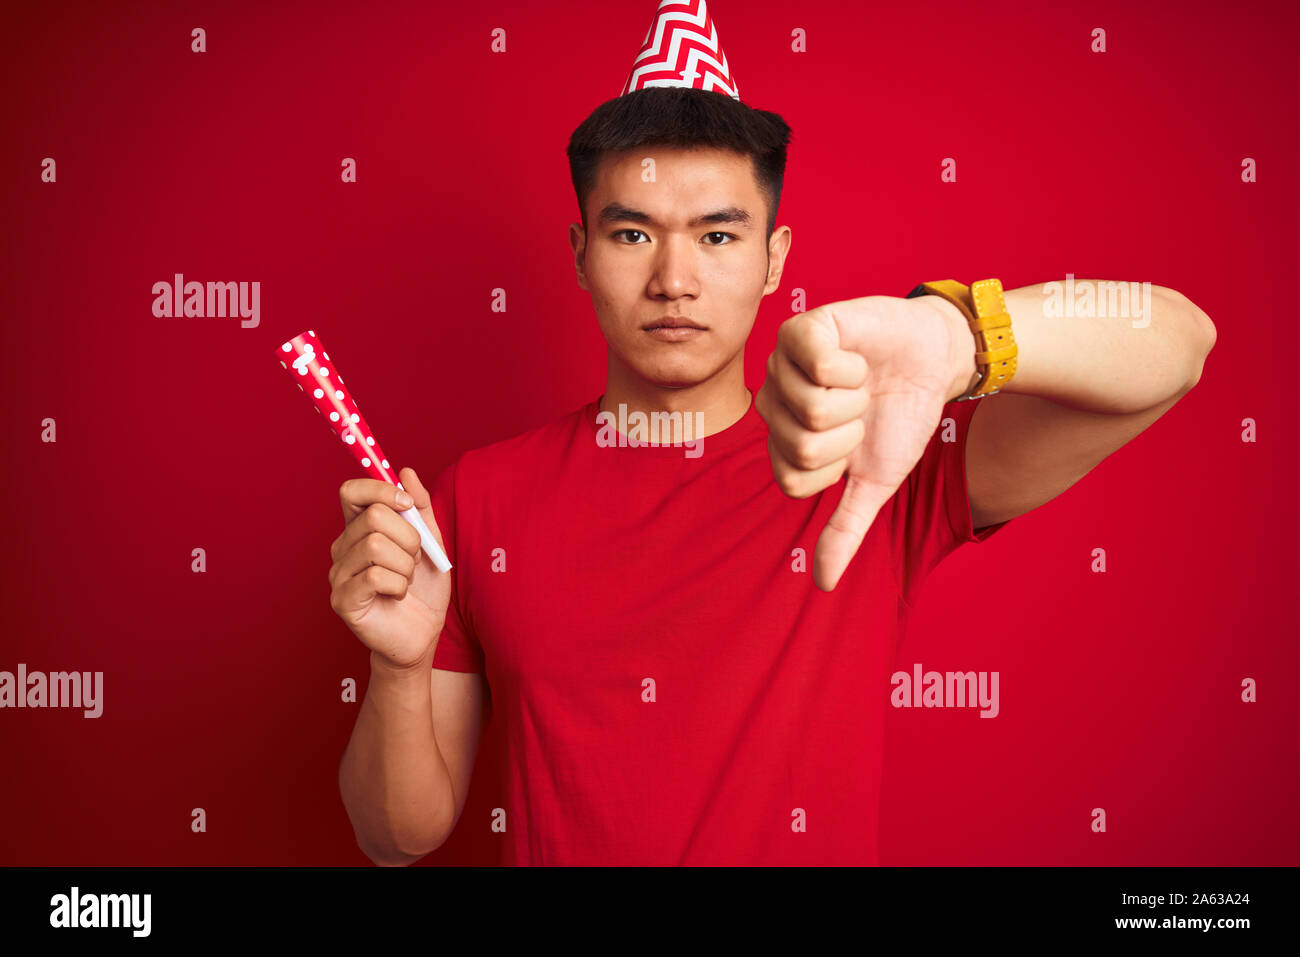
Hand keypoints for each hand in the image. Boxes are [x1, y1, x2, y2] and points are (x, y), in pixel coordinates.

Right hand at [328, 467, 451, 670]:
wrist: (423, 635)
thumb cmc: (424, 589)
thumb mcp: (431, 542)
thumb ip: (420, 507)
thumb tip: (405, 472)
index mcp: (360, 528)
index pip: (352, 492)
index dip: (380, 490)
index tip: (407, 504)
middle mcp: (342, 547)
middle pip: (373, 517)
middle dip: (408, 537)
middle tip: (414, 559)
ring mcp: (338, 574)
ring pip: (375, 545)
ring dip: (405, 564)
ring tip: (406, 581)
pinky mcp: (342, 599)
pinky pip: (375, 576)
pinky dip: (398, 585)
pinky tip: (397, 596)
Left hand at [755, 294, 975, 590]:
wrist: (935, 362)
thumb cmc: (899, 418)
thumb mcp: (875, 482)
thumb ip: (845, 529)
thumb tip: (823, 585)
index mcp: (783, 441)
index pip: (791, 479)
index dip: (837, 468)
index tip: (854, 447)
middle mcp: (774, 402)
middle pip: (801, 445)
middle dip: (851, 433)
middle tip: (862, 409)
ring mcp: (783, 363)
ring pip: (809, 407)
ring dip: (854, 399)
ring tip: (861, 382)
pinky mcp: (803, 328)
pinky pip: (816, 362)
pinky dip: (851, 367)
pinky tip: (856, 357)